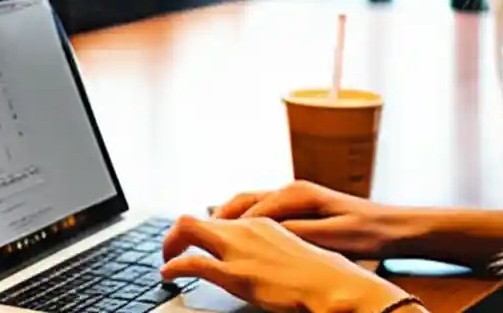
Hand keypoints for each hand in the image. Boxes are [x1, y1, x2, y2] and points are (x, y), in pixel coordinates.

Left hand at [161, 216, 407, 312]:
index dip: (201, 228)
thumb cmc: (323, 274)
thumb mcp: (294, 251)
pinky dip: (174, 267)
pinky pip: (193, 264)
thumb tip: (263, 257)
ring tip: (166, 260)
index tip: (194, 240)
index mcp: (261, 222)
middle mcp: (246, 228)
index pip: (220, 217)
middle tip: (170, 249)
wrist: (335, 284)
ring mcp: (239, 249)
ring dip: (171, 245)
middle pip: (195, 219)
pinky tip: (169, 274)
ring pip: (189, 231)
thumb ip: (272, 247)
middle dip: (176, 234)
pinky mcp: (235, 273)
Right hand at [213, 181, 404, 258]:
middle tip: (198, 232)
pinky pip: (263, 209)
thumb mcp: (332, 235)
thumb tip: (264, 232)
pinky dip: (245, 219)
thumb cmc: (367, 232)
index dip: (227, 224)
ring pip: (251, 202)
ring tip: (211, 232)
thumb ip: (297, 232)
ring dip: (230, 216)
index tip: (207, 235)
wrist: (394, 228)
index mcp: (296, 194)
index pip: (251, 207)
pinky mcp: (301, 206)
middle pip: (244, 199)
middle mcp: (292, 190)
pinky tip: (241, 233)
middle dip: (219, 215)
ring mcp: (296, 196)